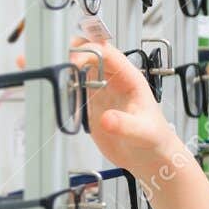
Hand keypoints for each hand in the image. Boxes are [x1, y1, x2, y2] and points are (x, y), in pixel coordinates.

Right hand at [58, 39, 184, 179]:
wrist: (148, 157)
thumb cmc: (153, 139)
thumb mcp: (143, 132)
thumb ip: (125, 125)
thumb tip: (106, 119)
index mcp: (129, 77)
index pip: (107, 52)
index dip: (89, 51)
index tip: (74, 61)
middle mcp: (113, 80)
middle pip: (90, 53)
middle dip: (73, 51)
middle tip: (60, 64)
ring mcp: (101, 90)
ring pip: (79, 68)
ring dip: (66, 68)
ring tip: (55, 78)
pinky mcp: (91, 104)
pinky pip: (74, 88)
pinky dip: (64, 87)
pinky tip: (59, 94)